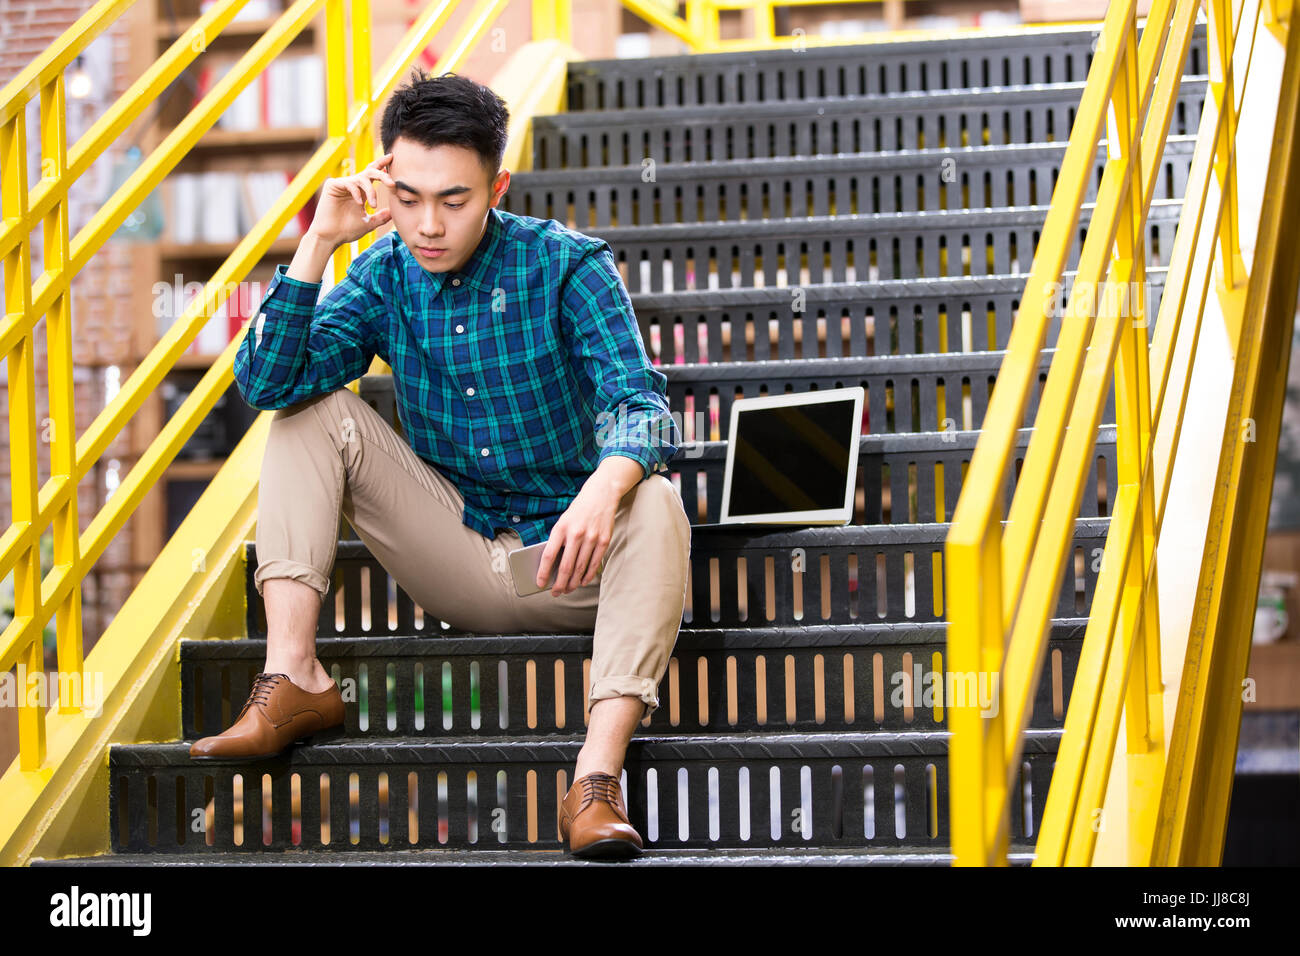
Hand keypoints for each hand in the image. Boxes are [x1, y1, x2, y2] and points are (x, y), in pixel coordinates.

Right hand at [307, 153, 396, 247]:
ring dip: (371, 191)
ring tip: (373, 205)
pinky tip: (359, 203)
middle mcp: (353, 185)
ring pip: (362, 178)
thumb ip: (381, 217)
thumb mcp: (369, 223)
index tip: (392, 158)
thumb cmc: (347, 230)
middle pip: (370, 171)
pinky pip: (349, 183)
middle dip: (382, 175)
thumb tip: (394, 212)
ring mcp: (342, 184)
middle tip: (392, 183)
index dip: (382, 165)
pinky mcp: (333, 185)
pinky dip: (357, 193)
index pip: (372, 174)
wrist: (330, 237)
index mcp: (361, 191)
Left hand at [537, 474, 621, 595]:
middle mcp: (576, 534)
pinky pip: (594, 563)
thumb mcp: (563, 521)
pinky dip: (588, 575)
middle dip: (560, 583)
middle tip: (555, 593)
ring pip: (580, 568)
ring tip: (568, 589)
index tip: (540, 583)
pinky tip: (583, 581)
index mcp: (561, 528)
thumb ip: (558, 541)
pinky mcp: (604, 540)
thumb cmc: (578, 511)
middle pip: (566, 566)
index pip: (549, 555)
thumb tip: (553, 566)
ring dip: (573, 583)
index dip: (544, 572)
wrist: (601, 494)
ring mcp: (592, 538)